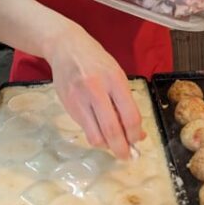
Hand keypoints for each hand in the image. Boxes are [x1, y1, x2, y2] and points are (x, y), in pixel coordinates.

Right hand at [44, 22, 144, 158]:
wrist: (66, 47)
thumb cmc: (96, 61)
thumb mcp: (116, 74)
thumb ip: (126, 103)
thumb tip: (137, 133)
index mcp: (115, 80)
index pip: (130, 115)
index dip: (135, 134)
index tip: (137, 142)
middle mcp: (97, 89)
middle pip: (112, 129)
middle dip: (121, 149)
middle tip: (126, 156)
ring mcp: (80, 98)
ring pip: (95, 135)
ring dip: (106, 145)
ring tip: (111, 144)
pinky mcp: (68, 105)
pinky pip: (85, 128)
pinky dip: (94, 135)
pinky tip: (99, 130)